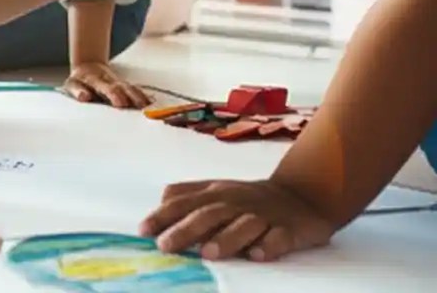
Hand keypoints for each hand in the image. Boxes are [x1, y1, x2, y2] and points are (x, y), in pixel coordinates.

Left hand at [63, 62, 150, 107]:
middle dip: (132, 96)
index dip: (114, 95)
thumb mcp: (72, 84)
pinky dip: (143, 96)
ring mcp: (119, 83)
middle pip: (122, 87)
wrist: (88, 68)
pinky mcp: (124, 87)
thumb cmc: (79, 81)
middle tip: (140, 107)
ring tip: (148, 107)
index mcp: (95, 80)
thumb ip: (77, 91)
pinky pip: (135, 91)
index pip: (106, 87)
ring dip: (140, 97)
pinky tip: (151, 103)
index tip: (121, 104)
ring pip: (131, 88)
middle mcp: (110, 81)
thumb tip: (84, 97)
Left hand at [139, 179, 333, 261]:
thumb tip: (160, 200)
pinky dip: (268, 246)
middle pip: (209, 214)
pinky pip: (279, 238)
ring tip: (208, 254)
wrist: (302, 194)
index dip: (162, 216)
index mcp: (216, 193)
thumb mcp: (216, 190)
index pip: (184, 202)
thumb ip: (187, 194)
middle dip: (186, 229)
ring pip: (244, 225)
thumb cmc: (248, 197)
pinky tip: (257, 255)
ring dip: (226, 238)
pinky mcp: (289, 230)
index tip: (142, 231)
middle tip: (166, 245)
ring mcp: (264, 216)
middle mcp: (237, 202)